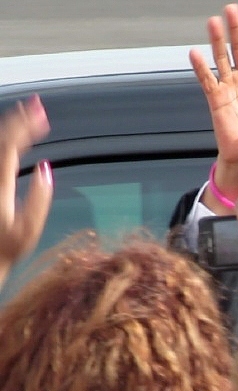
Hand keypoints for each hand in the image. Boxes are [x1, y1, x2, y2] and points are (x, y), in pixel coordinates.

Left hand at [0, 94, 51, 287]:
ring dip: (11, 127)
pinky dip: (6, 142)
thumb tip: (46, 169)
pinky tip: (14, 139)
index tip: (42, 114)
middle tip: (36, 106)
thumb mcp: (28, 231)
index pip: (10, 144)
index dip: (25, 125)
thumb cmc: (5, 250)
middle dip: (19, 119)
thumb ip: (39, 199)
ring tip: (26, 116)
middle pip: (0, 138)